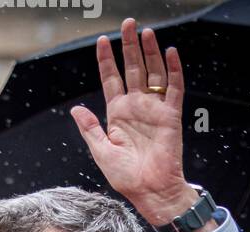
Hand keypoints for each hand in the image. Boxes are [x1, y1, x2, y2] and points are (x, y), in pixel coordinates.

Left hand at [70, 18, 199, 228]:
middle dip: (129, 46)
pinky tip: (170, 52)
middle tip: (128, 24)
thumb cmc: (125, 176)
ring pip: (153, 73)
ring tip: (145, 32)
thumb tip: (76, 108)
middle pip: (133, 69)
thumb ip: (89, 128)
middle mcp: (136, 107)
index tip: (102, 41)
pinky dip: (173, 70)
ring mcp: (154, 109)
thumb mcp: (100, 151)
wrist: (149, 190)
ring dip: (150, 52)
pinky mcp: (171, 115)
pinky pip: (174, 88)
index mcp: (117, 114)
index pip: (111, 79)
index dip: (106, 61)